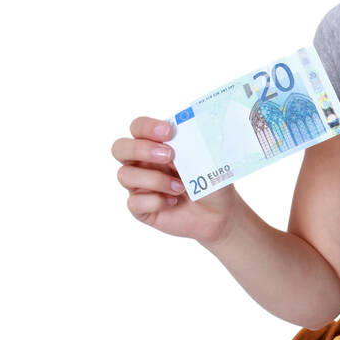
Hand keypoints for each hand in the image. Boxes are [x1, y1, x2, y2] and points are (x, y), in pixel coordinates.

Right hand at [112, 116, 239, 244]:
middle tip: (169, 155)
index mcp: (155, 144)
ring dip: (155, 179)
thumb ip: (190, 144)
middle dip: (141, 149)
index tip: (169, 132)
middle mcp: (142, 163)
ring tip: (180, 187)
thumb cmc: (210, 182)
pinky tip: (173, 202)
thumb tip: (180, 134)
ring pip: (125, 175)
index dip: (147, 127)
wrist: (219, 213)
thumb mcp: (205, 160)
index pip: (138, 127)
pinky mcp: (140, 208)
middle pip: (120, 148)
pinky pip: (134, 202)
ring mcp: (139, 186)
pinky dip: (156, 201)